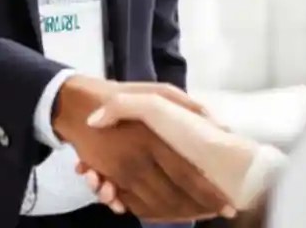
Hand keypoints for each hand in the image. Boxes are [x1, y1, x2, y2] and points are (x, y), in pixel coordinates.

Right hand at [52, 76, 234, 221]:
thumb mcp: (159, 92)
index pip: (187, 175)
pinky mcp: (110, 179)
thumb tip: (221, 125)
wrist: (77, 104)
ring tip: (198, 213)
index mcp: (153, 139)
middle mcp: (138, 160)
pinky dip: (151, 211)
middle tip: (218, 212)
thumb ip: (191, 106)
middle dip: (198, 210)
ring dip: (176, 214)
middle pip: (173, 197)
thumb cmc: (121, 95)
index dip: (208, 194)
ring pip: (155, 206)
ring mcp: (122, 173)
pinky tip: (166, 209)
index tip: (228, 206)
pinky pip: (134, 204)